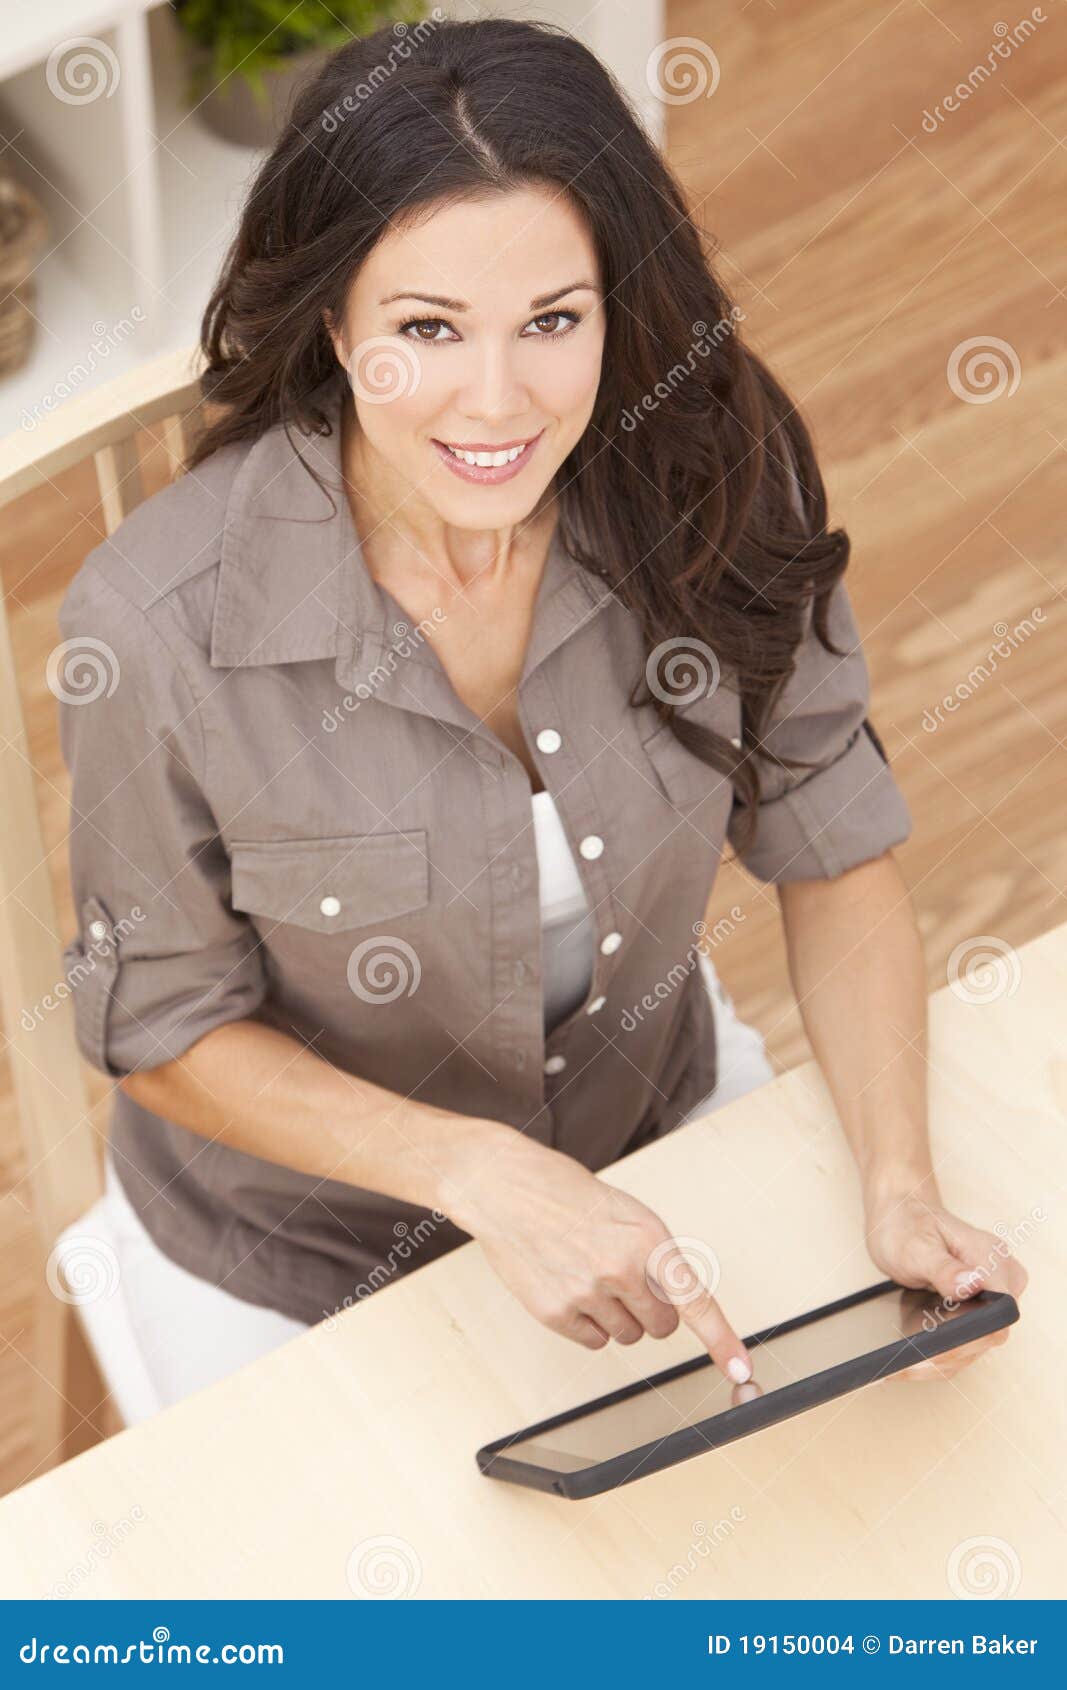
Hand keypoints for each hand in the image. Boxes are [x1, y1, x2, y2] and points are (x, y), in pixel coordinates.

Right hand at [450, 1128, 752, 1381]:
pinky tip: (571, 1289)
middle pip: (662, 1326)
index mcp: (648, 1239)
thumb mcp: (628, 1214)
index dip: (721, 1340)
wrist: (506, 1187)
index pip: (695, 1300)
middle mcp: (621, 1269)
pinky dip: (588, 1324)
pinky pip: (594, 1342)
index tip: (741, 1370)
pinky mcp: (555, 1312)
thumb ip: (656, 1258)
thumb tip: (677, 1303)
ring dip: (618, 1316)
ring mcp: (586, 1293)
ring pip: (628, 1336)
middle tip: (626, 1280)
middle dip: (652, 1310)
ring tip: (591, 1275)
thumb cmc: (568, 1195)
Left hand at [863, 1170, 1027, 1380]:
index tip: (933, 1350)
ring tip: (901, 1370)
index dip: (970, 1338)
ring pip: (975, 1344)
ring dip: (940, 1361)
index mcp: (991, 1259)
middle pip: (987, 1335)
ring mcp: (989, 1295)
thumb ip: (944, 1267)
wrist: (899, 1214)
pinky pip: (964, 1340)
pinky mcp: (975, 1307)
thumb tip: (971, 1285)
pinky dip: (938, 1355)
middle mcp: (999, 1278)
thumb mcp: (916, 1245)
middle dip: (949, 1355)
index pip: (999, 1314)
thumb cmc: (906, 1222)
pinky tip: (908, 1363)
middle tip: (905, 1366)